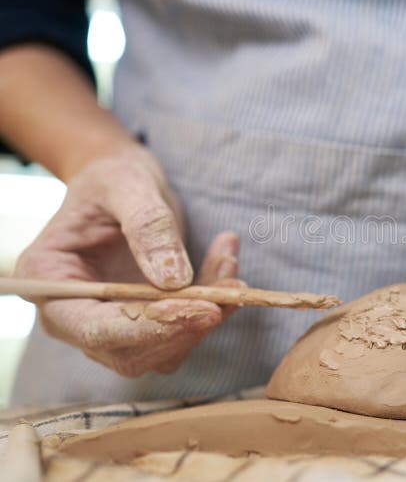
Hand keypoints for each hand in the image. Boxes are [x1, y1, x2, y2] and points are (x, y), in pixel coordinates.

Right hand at [14, 145, 241, 376]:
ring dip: (208, 314)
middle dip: (185, 327)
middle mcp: (75, 315)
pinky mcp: (147, 321)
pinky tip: (228, 263)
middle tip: (230, 290)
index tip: (201, 308)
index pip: (94, 330)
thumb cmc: (112, 178)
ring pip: (165, 349)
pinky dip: (216, 302)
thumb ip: (146, 226)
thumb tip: (173, 281)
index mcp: (50, 284)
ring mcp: (111, 324)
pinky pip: (186, 329)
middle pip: (130, 352)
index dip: (148, 327)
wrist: (123, 183)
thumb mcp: (127, 185)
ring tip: (229, 262)